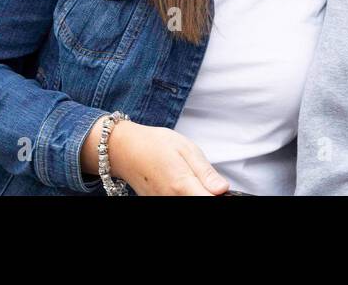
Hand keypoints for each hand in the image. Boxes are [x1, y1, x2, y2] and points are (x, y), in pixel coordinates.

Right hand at [82, 118, 228, 195]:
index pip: (209, 200)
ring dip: (195, 193)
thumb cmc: (156, 144)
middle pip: (199, 202)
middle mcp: (170, 200)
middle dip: (207, 193)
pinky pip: (177, 202)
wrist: (124, 149)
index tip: (221, 189)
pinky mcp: (156, 204)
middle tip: (206, 180)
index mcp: (181, 185)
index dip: (219, 195)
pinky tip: (181, 184)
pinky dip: (183, 195)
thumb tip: (223, 190)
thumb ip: (206, 173)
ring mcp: (161, 203)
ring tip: (191, 178)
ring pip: (188, 203)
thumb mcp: (186, 149)